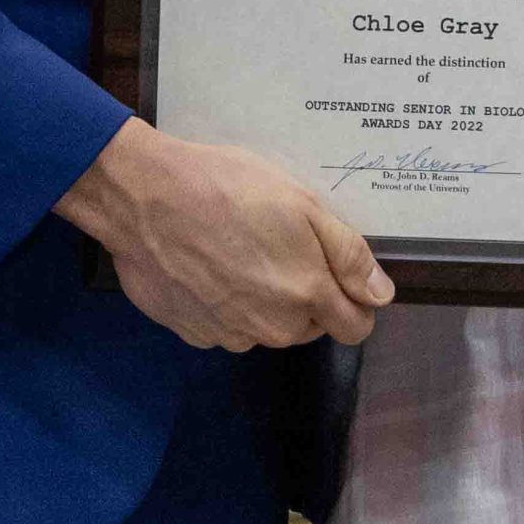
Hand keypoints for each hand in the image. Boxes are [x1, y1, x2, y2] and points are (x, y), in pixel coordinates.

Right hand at [55, 117, 393, 352]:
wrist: (143, 197)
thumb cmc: (225, 188)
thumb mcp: (301, 203)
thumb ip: (348, 254)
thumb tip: (380, 295)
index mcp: (306, 295)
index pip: (355, 327)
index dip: (354, 299)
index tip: (334, 269)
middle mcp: (271, 327)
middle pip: (309, 325)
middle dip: (305, 293)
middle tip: (277, 242)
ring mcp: (228, 334)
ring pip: (265, 326)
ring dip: (262, 299)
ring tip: (236, 247)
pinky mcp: (191, 333)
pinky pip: (225, 325)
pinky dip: (223, 301)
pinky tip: (206, 262)